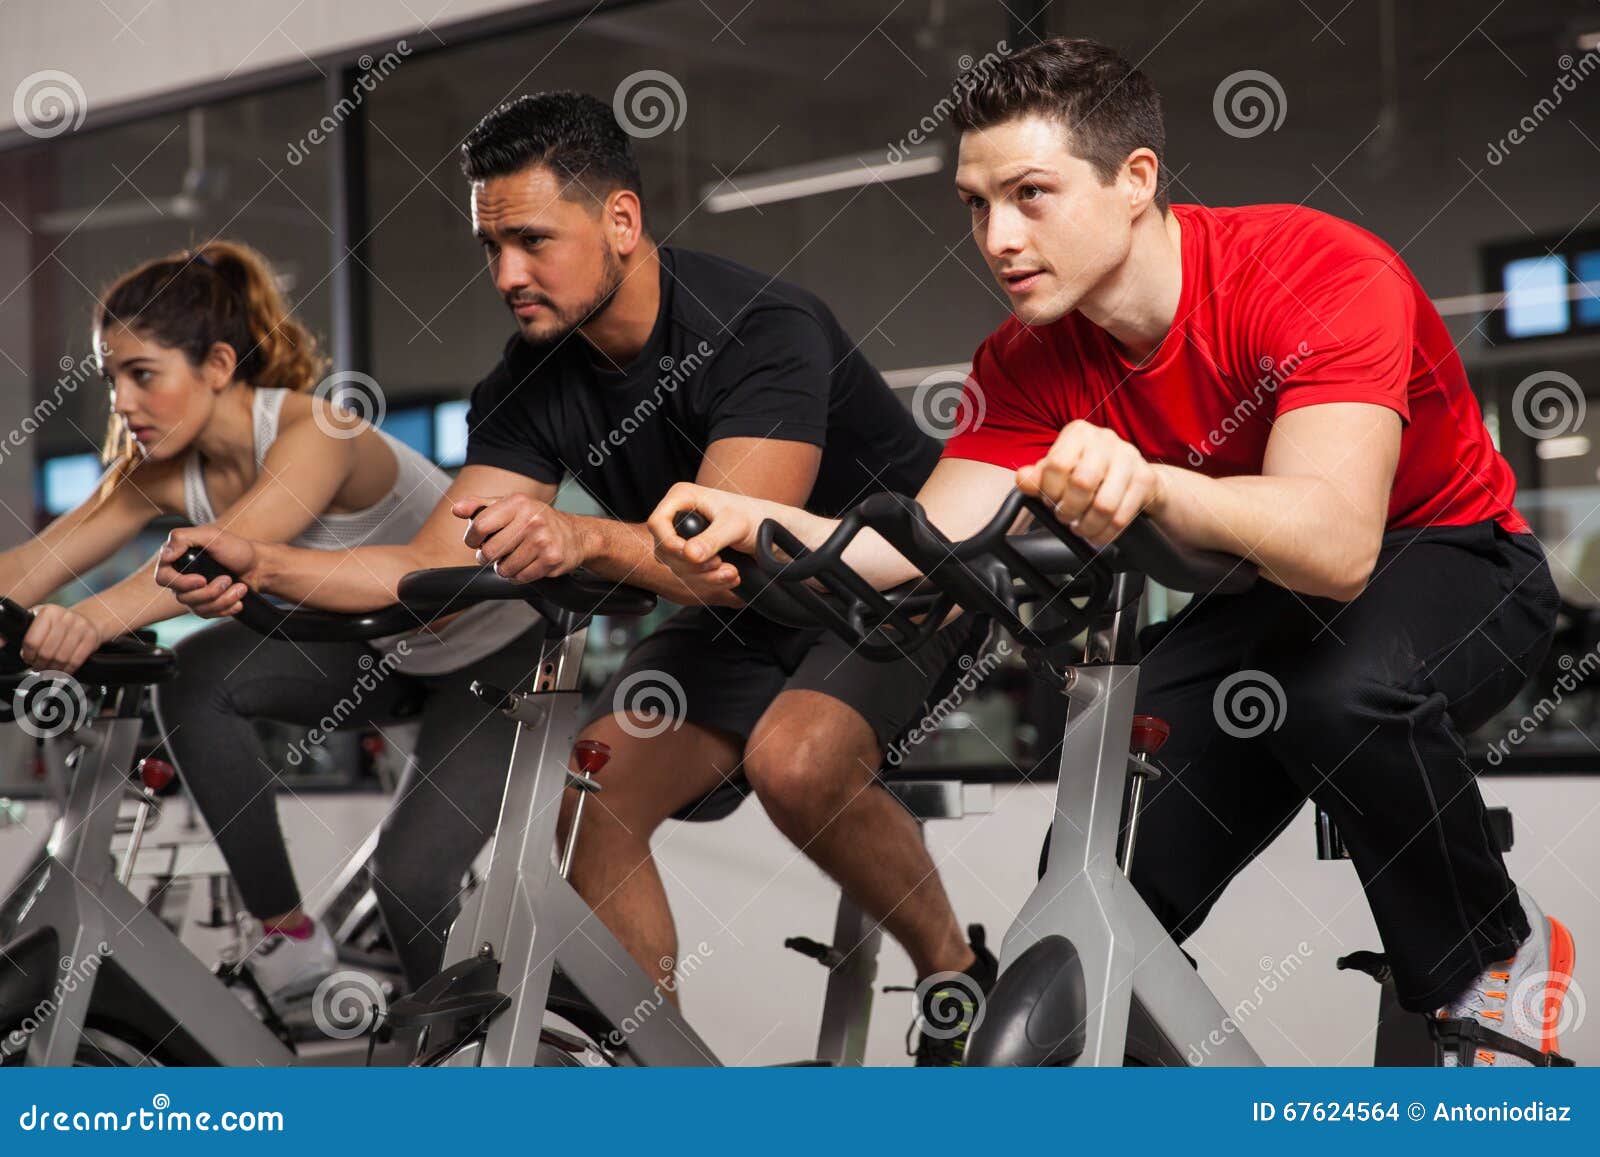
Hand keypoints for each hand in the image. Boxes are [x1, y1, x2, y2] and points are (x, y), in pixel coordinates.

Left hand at [7, 605, 104, 674]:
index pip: (32, 641)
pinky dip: (67, 670)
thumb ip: (23, 630)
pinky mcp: (92, 638)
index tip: (28, 659)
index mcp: (48, 612)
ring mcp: (80, 627)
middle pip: (46, 652)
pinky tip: (62, 671)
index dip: (28, 655)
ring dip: (53, 669)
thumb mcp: (40, 621)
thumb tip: (2, 641)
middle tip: (38, 667)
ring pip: (61, 658)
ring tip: (49, 670)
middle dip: (40, 665)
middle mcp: (65, 617)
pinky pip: (76, 661)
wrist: (88, 620)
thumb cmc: (59, 624)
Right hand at [155, 527, 259, 617]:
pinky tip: (238, 599)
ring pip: (197, 608)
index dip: (181, 583)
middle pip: (182, 597)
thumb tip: (165, 555)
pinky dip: (226, 607)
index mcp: (177, 559)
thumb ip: (184, 538)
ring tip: (239, 587)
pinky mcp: (205, 605)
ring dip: (223, 599)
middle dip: (210, 592)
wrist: (259, 567)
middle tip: (228, 579)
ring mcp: (193, 593)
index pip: (163, 578)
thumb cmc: (236, 549)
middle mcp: (181, 578)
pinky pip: (208, 615)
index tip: (202, 580)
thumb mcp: (211, 535)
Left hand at [453, 494, 590, 582]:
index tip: (476, 541)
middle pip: (490, 551)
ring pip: (504, 568)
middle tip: (496, 553)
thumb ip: (480, 506)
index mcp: (518, 503)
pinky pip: (520, 578)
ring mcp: (543, 540)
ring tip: (513, 558)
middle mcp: (532, 519)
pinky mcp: (551, 559)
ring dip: (504, 568)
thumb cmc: (538, 519)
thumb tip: (456, 510)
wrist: (575, 535)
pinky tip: (525, 565)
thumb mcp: (510, 505)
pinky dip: (518, 576)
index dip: (472, 538)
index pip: (480, 525)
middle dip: (487, 557)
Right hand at [646, 482, 761, 593]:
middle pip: (665, 550)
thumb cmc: (754, 517)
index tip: (691, 556)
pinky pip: (688, 575)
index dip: (669, 543)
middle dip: (693, 564)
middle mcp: (678, 516)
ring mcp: (682, 538)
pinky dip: (708, 580)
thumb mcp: (734, 526)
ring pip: (676, 567)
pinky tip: (728, 576)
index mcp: (682, 498)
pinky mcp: (690, 555)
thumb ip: (711, 540)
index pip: (657, 523)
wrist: (769, 532)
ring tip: (731, 573)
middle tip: (719, 564)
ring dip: (704, 576)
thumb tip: (689, 554)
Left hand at [1016, 420, 1164, 547]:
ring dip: (1087, 525)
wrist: (1132, 474)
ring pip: (1104, 505)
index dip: (1050, 491)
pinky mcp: (1145, 479)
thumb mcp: (1059, 470)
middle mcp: (1105, 439)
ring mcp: (1129, 458)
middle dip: (1069, 510)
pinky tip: (1098, 534)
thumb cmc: (1090, 471)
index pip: (1057, 465)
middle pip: (1082, 484)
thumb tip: (1022, 479)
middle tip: (1065, 517)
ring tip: (1080, 528)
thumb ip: (1038, 477)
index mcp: (1079, 433)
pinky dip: (1106, 533)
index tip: (1050, 501)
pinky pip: (1122, 516)